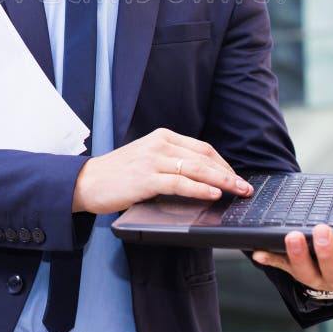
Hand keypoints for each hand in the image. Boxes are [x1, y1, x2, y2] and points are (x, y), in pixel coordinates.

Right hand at [72, 128, 253, 213]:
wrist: (87, 182)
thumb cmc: (118, 175)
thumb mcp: (148, 160)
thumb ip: (171, 163)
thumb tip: (203, 178)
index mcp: (162, 137)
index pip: (202, 148)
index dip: (223, 163)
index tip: (236, 177)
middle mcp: (159, 144)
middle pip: (203, 157)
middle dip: (228, 173)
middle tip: (246, 186)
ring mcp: (152, 160)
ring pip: (196, 169)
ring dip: (221, 181)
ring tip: (238, 191)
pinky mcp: (145, 178)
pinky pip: (179, 183)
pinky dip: (200, 189)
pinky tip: (213, 194)